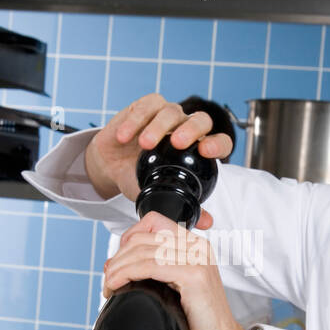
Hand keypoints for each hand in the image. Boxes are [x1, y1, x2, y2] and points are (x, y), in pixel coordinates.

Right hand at [85, 93, 232, 227]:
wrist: (111, 167)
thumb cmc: (140, 178)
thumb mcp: (161, 194)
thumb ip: (185, 206)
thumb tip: (207, 222)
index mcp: (197, 149)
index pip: (218, 141)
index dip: (217, 144)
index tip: (206, 152)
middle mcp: (186, 129)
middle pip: (200, 120)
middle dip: (191, 129)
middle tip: (177, 143)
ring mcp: (165, 115)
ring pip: (171, 111)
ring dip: (158, 127)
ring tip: (145, 144)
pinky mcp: (144, 107)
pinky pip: (145, 107)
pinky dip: (135, 121)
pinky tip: (124, 136)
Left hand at [103, 211, 259, 329]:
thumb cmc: (198, 323)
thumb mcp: (175, 287)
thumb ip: (156, 269)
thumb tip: (117, 264)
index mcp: (195, 246)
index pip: (153, 222)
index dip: (128, 238)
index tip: (118, 262)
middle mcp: (198, 247)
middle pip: (143, 236)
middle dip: (118, 257)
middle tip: (109, 278)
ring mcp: (197, 259)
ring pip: (142, 250)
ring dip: (117, 268)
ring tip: (110, 286)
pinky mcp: (194, 275)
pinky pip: (149, 265)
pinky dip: (126, 274)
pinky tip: (118, 285)